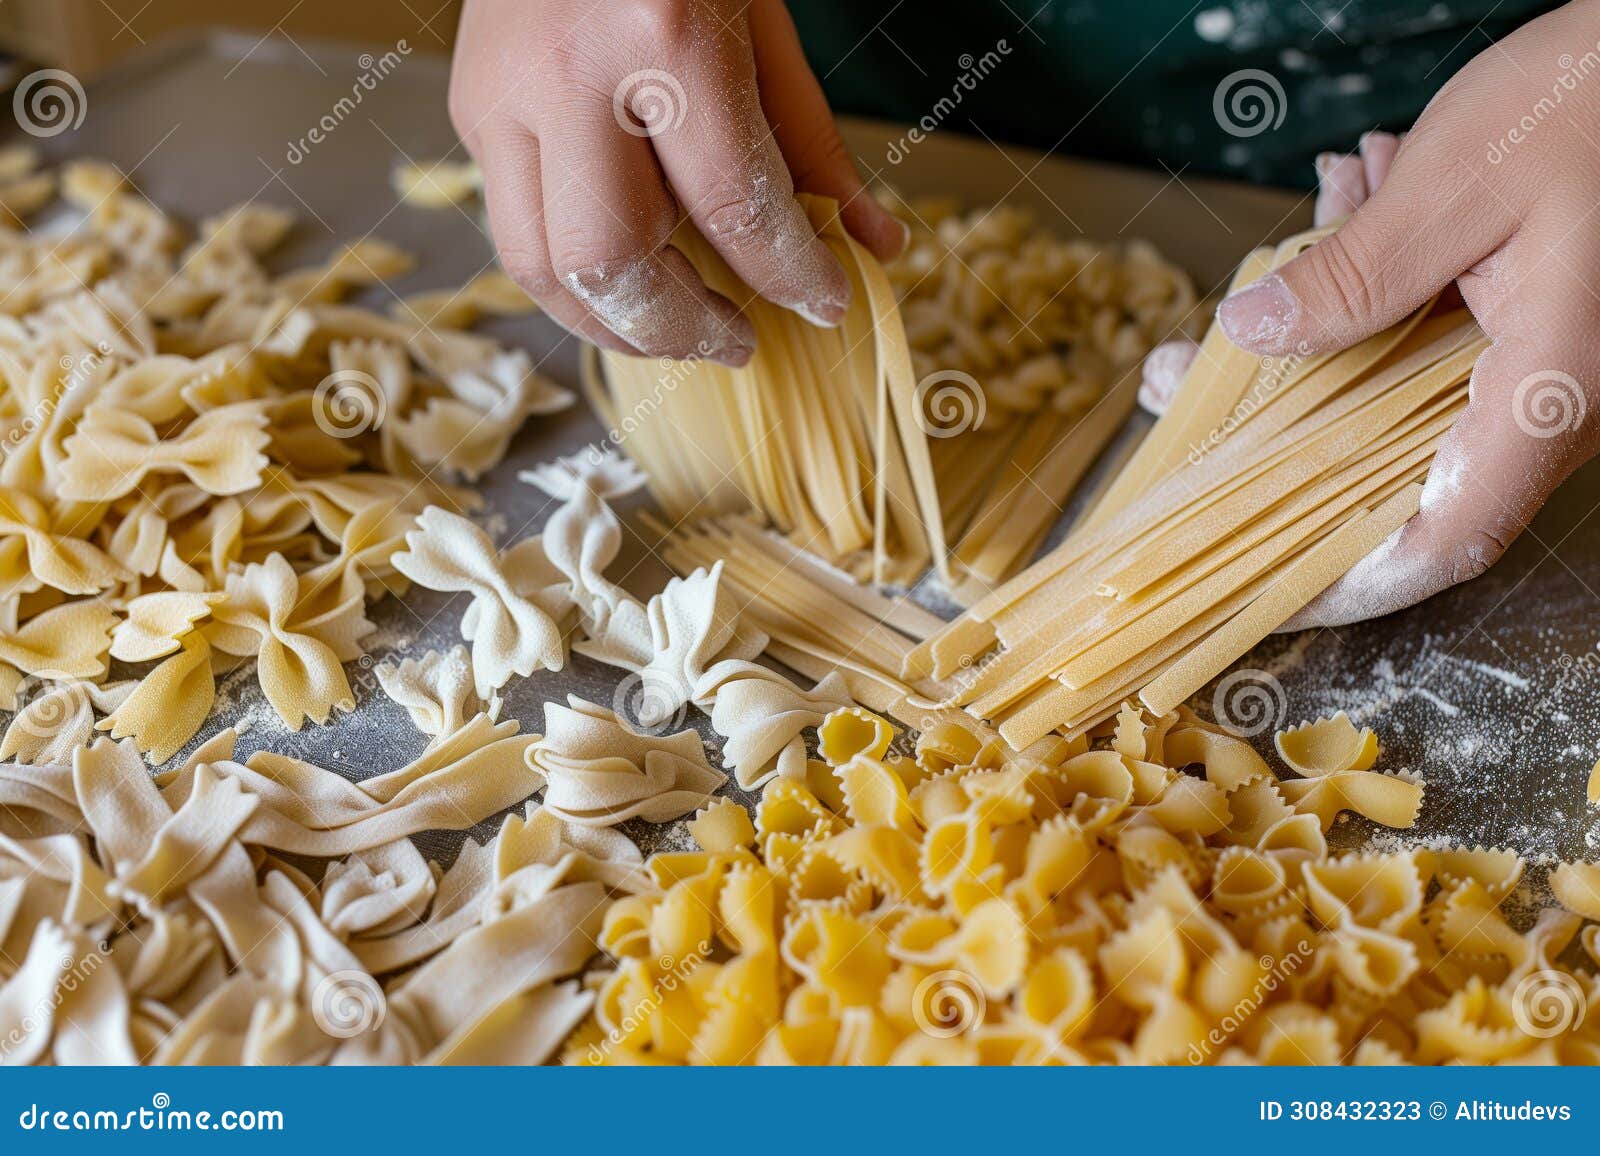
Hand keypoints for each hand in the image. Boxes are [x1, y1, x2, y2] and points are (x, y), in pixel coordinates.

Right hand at [448, 0, 907, 363]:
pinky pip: (516, 229)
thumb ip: (809, 143)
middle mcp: (567, 74)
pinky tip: (630, 276)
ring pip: (539, 268)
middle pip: (609, 261)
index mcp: (664, 37)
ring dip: (615, 324)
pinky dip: (576, 274)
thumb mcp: (765, 21)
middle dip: (680, 327)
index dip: (788, 275)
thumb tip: (870, 246)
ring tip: (679, 327)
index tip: (824, 305)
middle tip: (736, 341)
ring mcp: (501, 94)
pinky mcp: (469, 108)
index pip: (732, 205)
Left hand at [1173, 3, 1599, 628]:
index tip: (1255, 582)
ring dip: (1309, 351)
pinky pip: (1414, 356)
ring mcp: (1534, 376)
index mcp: (1550, 391)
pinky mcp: (1514, 339)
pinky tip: (1341, 213)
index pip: (1448, 536)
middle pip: (1393, 479)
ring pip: (1389, 410)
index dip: (1350, 579)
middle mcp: (1550, 405)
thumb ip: (1352, 275)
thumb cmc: (1589, 103)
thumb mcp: (1454, 184)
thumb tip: (1249, 334)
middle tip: (1179, 379)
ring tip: (1261, 269)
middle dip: (1274, 438)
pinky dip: (1361, 305)